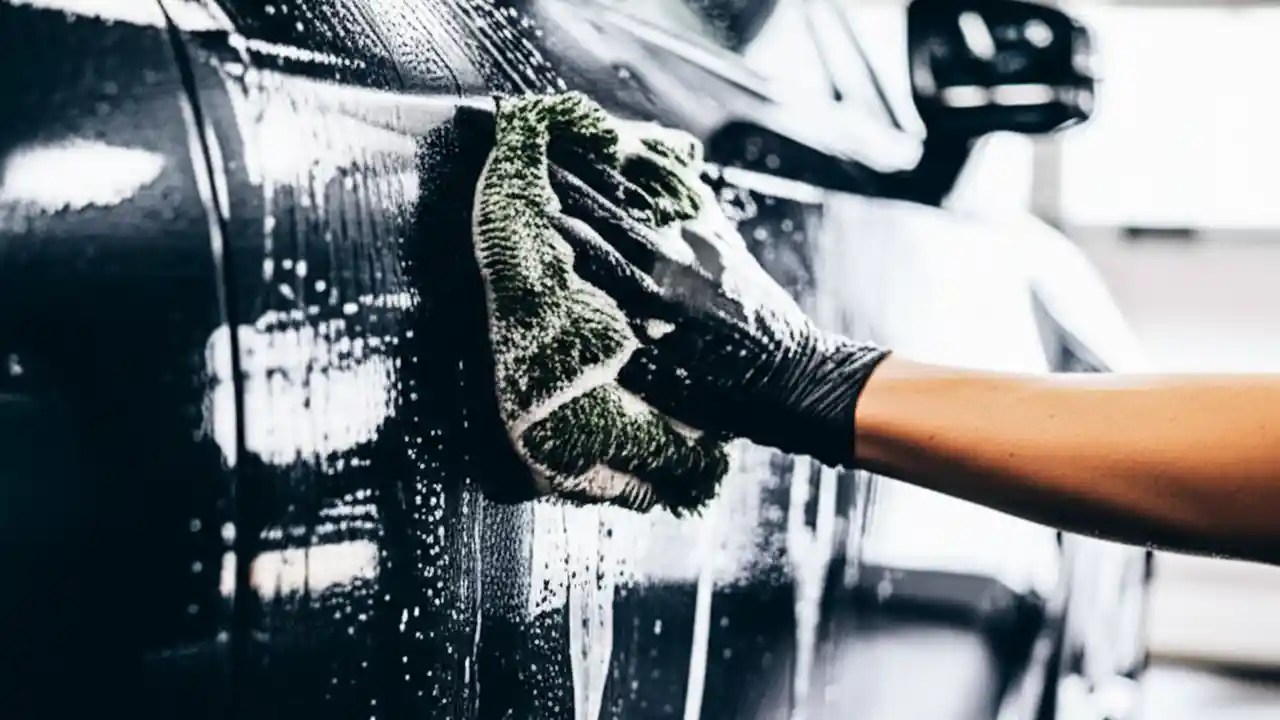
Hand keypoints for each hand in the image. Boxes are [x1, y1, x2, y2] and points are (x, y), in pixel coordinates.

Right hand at [546, 163, 888, 467]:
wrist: (796, 379)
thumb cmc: (727, 397)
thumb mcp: (664, 385)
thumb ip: (622, 348)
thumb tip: (576, 318)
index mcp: (659, 302)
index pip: (597, 255)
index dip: (562, 228)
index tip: (531, 203)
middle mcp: (679, 265)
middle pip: (615, 217)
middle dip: (576, 187)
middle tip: (543, 157)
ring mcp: (704, 248)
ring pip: (647, 204)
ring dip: (610, 178)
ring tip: (578, 149)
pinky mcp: (724, 243)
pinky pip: (679, 206)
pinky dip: (651, 186)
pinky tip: (632, 167)